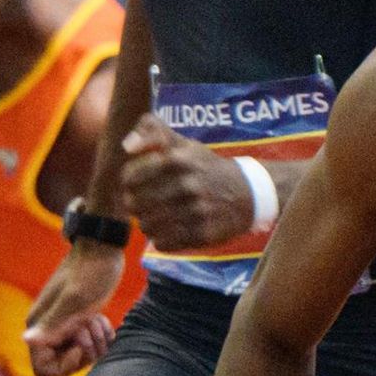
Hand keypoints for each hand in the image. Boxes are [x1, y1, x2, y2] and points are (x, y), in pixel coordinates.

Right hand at [23, 239, 123, 375]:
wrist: (102, 250)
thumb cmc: (89, 273)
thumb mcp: (74, 300)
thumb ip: (53, 323)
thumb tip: (27, 340)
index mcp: (39, 326)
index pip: (44, 369)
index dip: (66, 364)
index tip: (81, 346)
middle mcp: (47, 328)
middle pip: (65, 365)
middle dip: (85, 352)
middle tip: (92, 326)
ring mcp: (64, 325)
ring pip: (80, 355)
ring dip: (96, 342)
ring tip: (98, 319)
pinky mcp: (79, 320)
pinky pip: (91, 344)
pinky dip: (102, 336)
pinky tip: (106, 320)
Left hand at [119, 115, 254, 248]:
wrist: (248, 193)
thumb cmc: (206, 167)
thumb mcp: (183, 143)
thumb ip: (152, 132)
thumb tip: (127, 146)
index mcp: (178, 160)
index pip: (129, 178)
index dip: (127, 183)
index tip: (135, 185)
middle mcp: (187, 185)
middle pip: (135, 204)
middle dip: (134, 206)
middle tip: (142, 205)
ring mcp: (196, 211)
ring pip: (147, 226)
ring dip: (146, 224)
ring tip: (154, 218)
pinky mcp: (203, 234)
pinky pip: (163, 243)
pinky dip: (161, 239)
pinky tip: (169, 231)